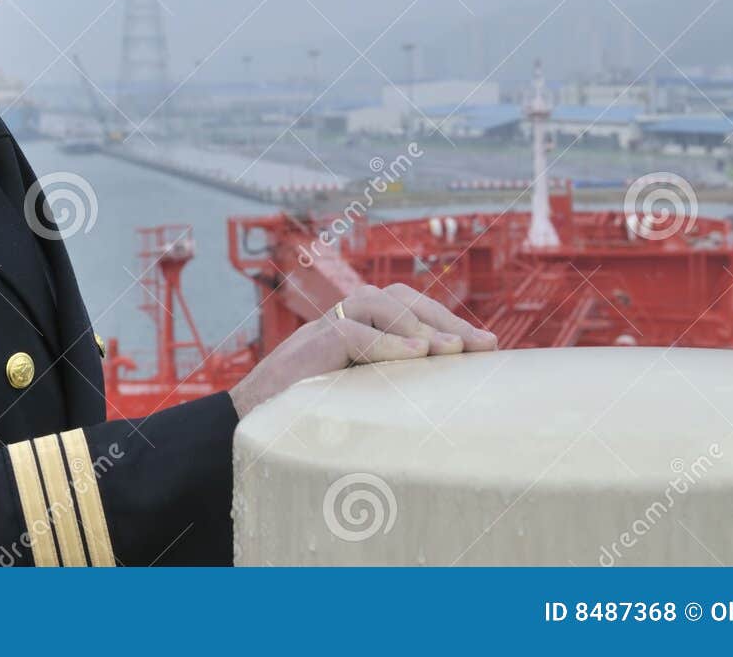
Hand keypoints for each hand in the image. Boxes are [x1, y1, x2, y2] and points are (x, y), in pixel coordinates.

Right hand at [227, 282, 497, 418]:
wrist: (243, 434)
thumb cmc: (304, 428)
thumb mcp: (358, 406)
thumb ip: (391, 394)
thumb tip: (448, 411)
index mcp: (359, 335)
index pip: (409, 311)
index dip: (448, 323)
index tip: (488, 347)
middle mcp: (342, 323)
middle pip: (400, 297)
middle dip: (444, 317)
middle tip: (481, 346)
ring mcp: (323, 330)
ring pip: (378, 302)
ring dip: (419, 324)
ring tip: (451, 350)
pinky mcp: (308, 346)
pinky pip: (352, 330)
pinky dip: (386, 342)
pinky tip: (416, 356)